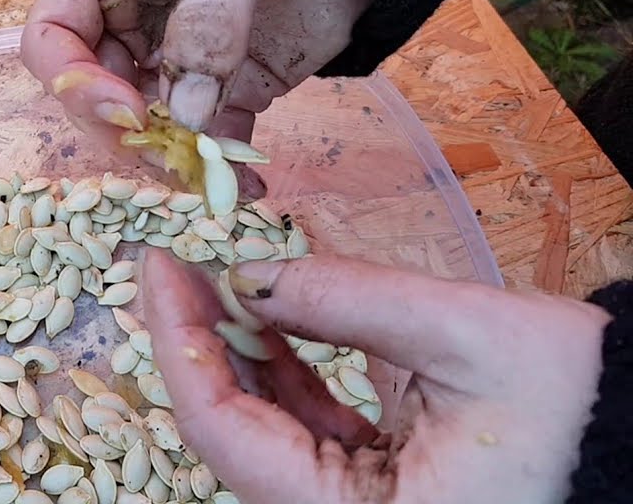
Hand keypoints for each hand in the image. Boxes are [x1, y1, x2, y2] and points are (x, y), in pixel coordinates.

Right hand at [20, 0, 371, 146]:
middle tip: (170, 156)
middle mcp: (127, 21)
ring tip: (212, 177)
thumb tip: (183, 109)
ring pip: (146, 127)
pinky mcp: (225, 88)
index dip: (74, 79)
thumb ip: (209, 16)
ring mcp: (175, 60)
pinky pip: (210, 137)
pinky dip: (223, 166)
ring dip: (171, 159)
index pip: (52, 36)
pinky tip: (249, 187)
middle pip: (93, 96)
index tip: (124, 108)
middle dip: (123, 132)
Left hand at [142, 250, 608, 503]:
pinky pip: (303, 428)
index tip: (161, 265)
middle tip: (177, 261)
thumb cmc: (582, 410)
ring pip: (263, 428)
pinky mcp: (370, 487)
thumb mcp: (465, 335)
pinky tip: (263, 312)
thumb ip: (346, 299)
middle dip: (200, 339)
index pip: (225, 432)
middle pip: (231, 431)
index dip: (181, 343)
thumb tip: (250, 275)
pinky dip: (281, 368)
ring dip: (236, 350)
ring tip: (212, 277)